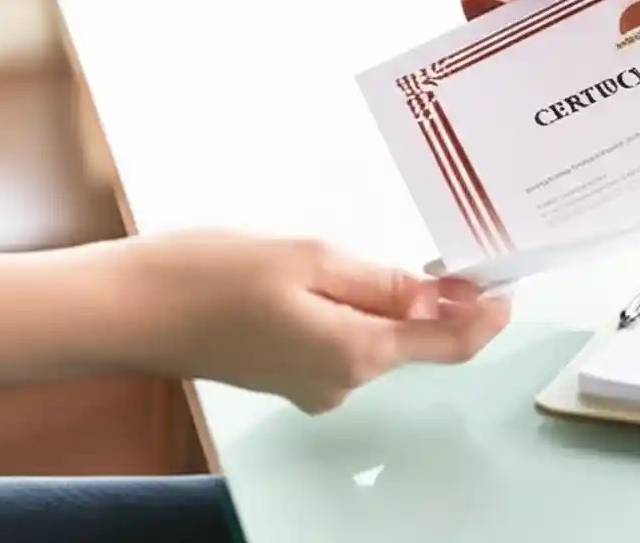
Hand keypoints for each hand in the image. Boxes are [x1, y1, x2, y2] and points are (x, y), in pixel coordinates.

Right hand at [115, 230, 507, 413]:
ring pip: (376, 337)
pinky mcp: (291, 376)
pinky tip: (318, 280)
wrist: (132, 310)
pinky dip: (351, 312)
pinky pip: (343, 342)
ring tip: (344, 258)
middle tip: (443, 254)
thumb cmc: (211, 275)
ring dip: (384, 300)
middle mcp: (343, 381)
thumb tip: (437, 295)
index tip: (507, 284)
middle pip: (414, 339)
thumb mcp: (310, 257)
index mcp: (356, 352)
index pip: (450, 344)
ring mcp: (315, 384)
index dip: (487, 315)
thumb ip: (382, 282)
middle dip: (433, 298)